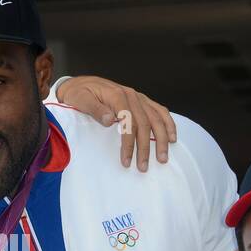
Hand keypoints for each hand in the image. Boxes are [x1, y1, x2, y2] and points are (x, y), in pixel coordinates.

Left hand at [55, 75, 176, 170]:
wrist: (79, 83)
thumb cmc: (78, 94)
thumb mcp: (80, 100)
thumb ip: (95, 109)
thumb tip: (110, 120)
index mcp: (117, 95)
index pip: (128, 122)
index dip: (129, 143)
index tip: (127, 161)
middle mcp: (131, 95)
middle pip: (145, 123)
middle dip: (145, 147)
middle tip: (143, 167)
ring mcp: (138, 97)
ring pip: (156, 118)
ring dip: (161, 139)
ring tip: (162, 158)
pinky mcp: (141, 100)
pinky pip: (160, 111)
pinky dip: (168, 124)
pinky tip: (172, 138)